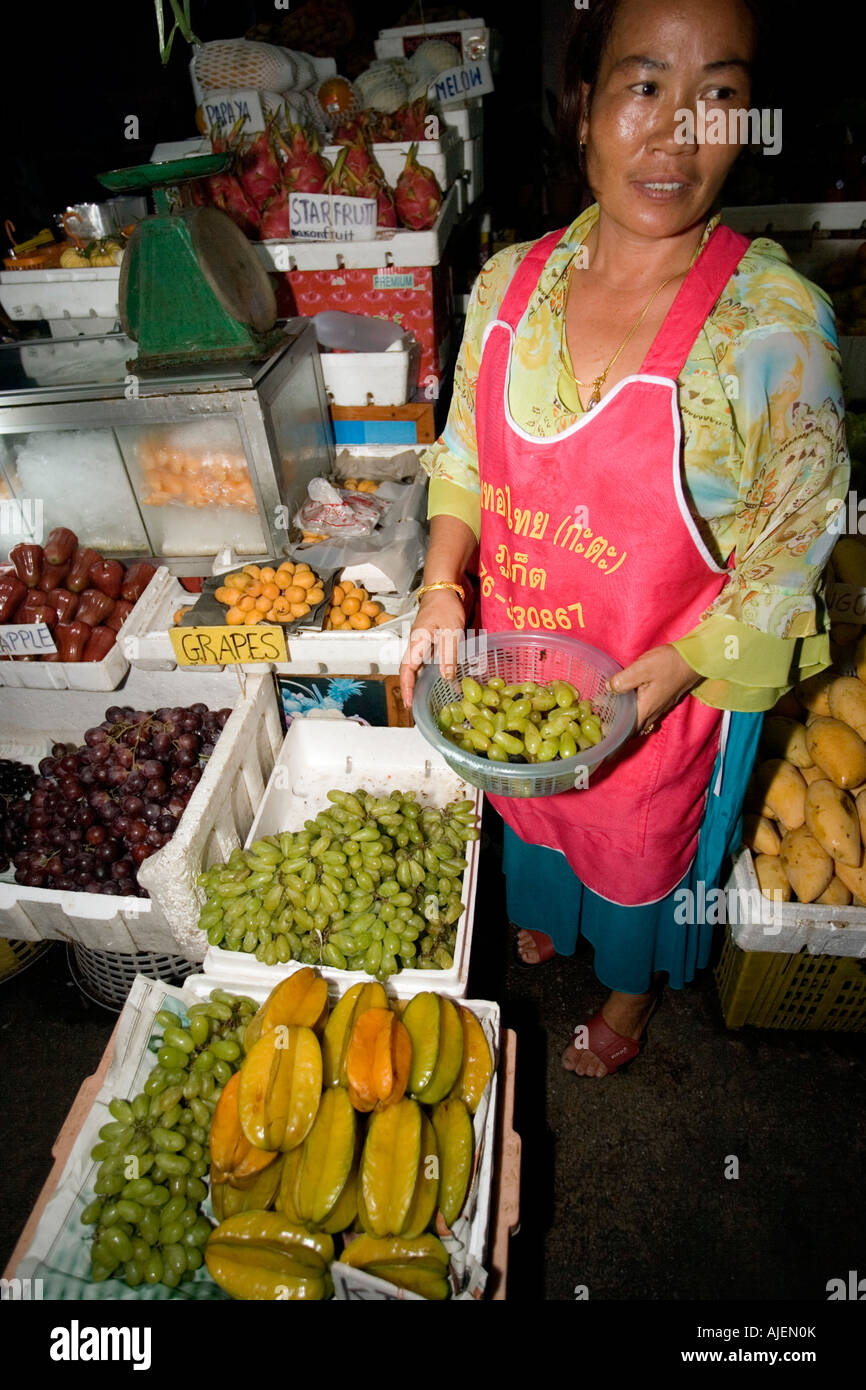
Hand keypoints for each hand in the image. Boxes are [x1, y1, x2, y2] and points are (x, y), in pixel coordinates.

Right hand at [399, 591, 466, 709]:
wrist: (444, 586)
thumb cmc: (445, 606)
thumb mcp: (450, 631)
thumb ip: (448, 655)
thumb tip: (446, 678)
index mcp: (417, 642)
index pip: (407, 670)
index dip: (407, 688)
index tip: (409, 705)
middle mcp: (416, 644)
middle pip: (410, 670)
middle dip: (412, 689)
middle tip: (418, 706)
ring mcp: (423, 641)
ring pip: (420, 665)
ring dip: (423, 681)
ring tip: (430, 697)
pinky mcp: (431, 639)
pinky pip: (429, 658)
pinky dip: (434, 670)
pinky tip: (445, 678)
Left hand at [608, 644, 700, 734]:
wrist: (694, 660)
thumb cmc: (669, 664)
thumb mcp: (642, 668)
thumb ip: (622, 680)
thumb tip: (608, 689)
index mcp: (644, 709)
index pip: (625, 733)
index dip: (612, 739)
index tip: (600, 740)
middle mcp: (651, 714)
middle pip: (630, 731)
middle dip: (615, 733)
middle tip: (599, 728)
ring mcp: (658, 709)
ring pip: (637, 724)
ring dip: (624, 725)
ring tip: (607, 718)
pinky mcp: (660, 702)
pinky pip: (643, 716)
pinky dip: (632, 717)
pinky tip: (624, 707)